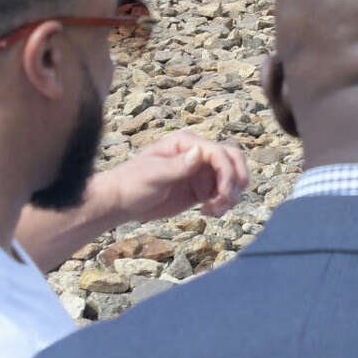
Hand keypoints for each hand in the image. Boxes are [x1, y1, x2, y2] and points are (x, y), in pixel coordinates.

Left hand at [98, 130, 250, 222]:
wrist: (121, 202)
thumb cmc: (131, 183)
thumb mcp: (152, 175)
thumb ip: (176, 165)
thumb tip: (199, 154)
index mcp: (186, 144)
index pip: (219, 153)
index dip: (227, 172)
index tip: (223, 194)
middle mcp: (197, 154)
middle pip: (233, 160)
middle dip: (236, 180)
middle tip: (226, 200)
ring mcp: (200, 172)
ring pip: (232, 178)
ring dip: (230, 195)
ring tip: (214, 210)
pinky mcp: (200, 189)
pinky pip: (223, 194)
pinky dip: (223, 204)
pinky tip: (208, 213)